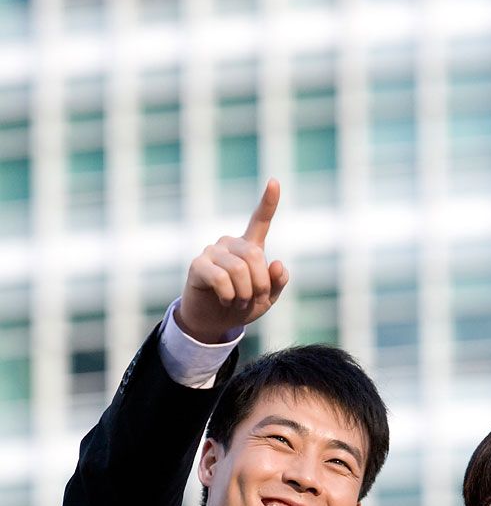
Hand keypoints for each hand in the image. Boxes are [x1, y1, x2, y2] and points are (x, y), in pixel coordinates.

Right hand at [175, 179, 288, 343]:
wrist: (213, 323)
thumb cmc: (242, 306)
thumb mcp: (266, 298)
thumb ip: (277, 282)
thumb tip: (278, 263)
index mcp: (249, 247)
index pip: (260, 220)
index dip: (268, 202)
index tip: (274, 182)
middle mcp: (230, 244)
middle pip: (254, 255)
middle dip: (260, 284)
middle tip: (254, 300)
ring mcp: (212, 252)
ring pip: (238, 269)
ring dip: (244, 293)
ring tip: (239, 302)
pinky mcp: (197, 265)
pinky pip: (221, 278)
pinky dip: (229, 295)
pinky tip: (226, 300)